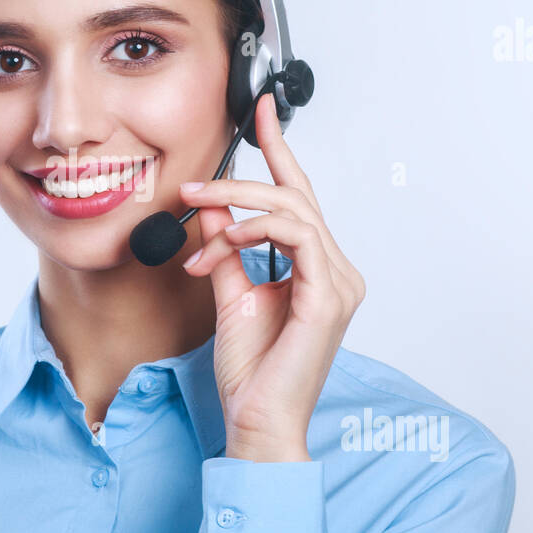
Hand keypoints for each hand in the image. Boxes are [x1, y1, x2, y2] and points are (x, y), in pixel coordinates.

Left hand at [179, 92, 365, 462]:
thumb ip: (226, 249)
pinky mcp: (328, 296)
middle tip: (194, 184)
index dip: (280, 150)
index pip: (299, 199)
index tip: (260, 111)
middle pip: (295, 198)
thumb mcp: (229, 295)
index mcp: (316, 270)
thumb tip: (211, 210)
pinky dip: (257, 229)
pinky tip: (226, 238)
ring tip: (196, 211)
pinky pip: (297, 237)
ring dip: (238, 204)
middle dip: (242, 178)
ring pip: (294, 210)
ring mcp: (338, 283)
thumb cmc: (251, 371)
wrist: (257, 421)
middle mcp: (335, 271)